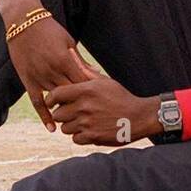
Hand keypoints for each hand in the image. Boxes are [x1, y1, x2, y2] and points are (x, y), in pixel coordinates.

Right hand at [0, 0, 93, 131]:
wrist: (23, 23)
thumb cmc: (50, 30)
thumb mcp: (68, 42)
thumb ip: (81, 61)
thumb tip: (97, 74)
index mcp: (65, 60)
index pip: (82, 82)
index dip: (92, 94)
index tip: (102, 103)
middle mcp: (52, 70)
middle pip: (71, 93)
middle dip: (81, 104)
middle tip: (92, 116)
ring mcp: (39, 76)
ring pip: (55, 99)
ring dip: (65, 111)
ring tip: (76, 123)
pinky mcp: (28, 80)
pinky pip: (37, 102)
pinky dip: (44, 116)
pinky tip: (52, 128)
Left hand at [47, 77, 161, 146]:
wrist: (139, 117)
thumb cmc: (120, 96)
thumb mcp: (103, 80)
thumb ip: (83, 69)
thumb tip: (69, 52)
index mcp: (85, 91)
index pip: (55, 95)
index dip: (51, 99)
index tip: (53, 102)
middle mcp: (84, 107)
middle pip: (57, 114)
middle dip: (62, 114)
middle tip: (71, 112)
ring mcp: (88, 123)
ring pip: (65, 128)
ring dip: (71, 126)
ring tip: (82, 121)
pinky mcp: (93, 137)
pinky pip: (75, 139)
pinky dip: (80, 136)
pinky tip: (89, 129)